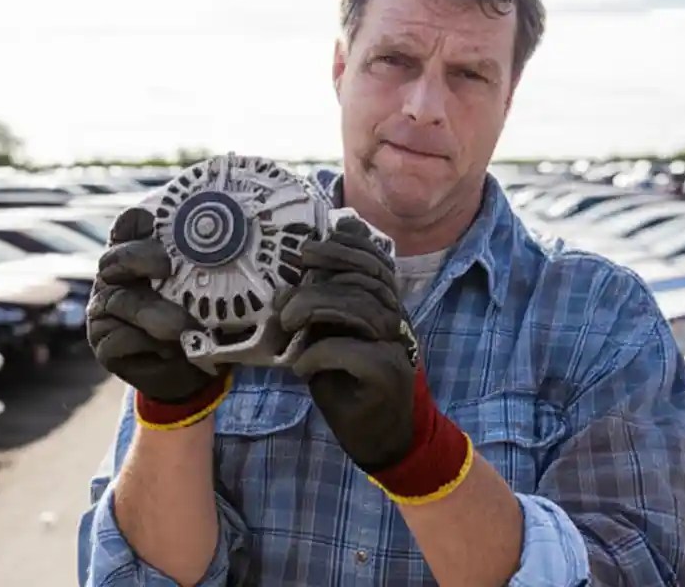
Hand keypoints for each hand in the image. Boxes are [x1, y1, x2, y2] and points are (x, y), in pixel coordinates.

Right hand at [87, 207, 229, 427]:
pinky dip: (149, 345)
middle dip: (141, 258)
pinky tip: (173, 351)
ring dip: (156, 314)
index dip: (141, 219)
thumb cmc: (203, 321)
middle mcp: (116, 278)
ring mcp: (105, 311)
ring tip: (184, 327)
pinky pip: (121, 338)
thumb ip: (211, 265)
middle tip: (165, 266)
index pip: (131, 225)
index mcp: (140, 255)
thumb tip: (239, 236)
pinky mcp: (105, 344)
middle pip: (118, 258)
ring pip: (122, 301)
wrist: (193, 373)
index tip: (160, 220)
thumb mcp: (210, 289)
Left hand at [279, 217, 471, 503]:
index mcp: (387, 307)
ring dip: (316, 308)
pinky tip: (300, 367)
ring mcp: (396, 347)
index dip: (349, 246)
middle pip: (367, 281)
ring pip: (360, 309)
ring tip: (287, 321)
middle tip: (286, 292)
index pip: (377, 264)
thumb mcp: (329, 341)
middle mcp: (397, 322)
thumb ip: (321, 311)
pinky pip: (353, 351)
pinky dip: (320, 354)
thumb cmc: (349, 387)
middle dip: (324, 274)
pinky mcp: (388, 375)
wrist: (380, 440)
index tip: (312, 243)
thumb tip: (289, 280)